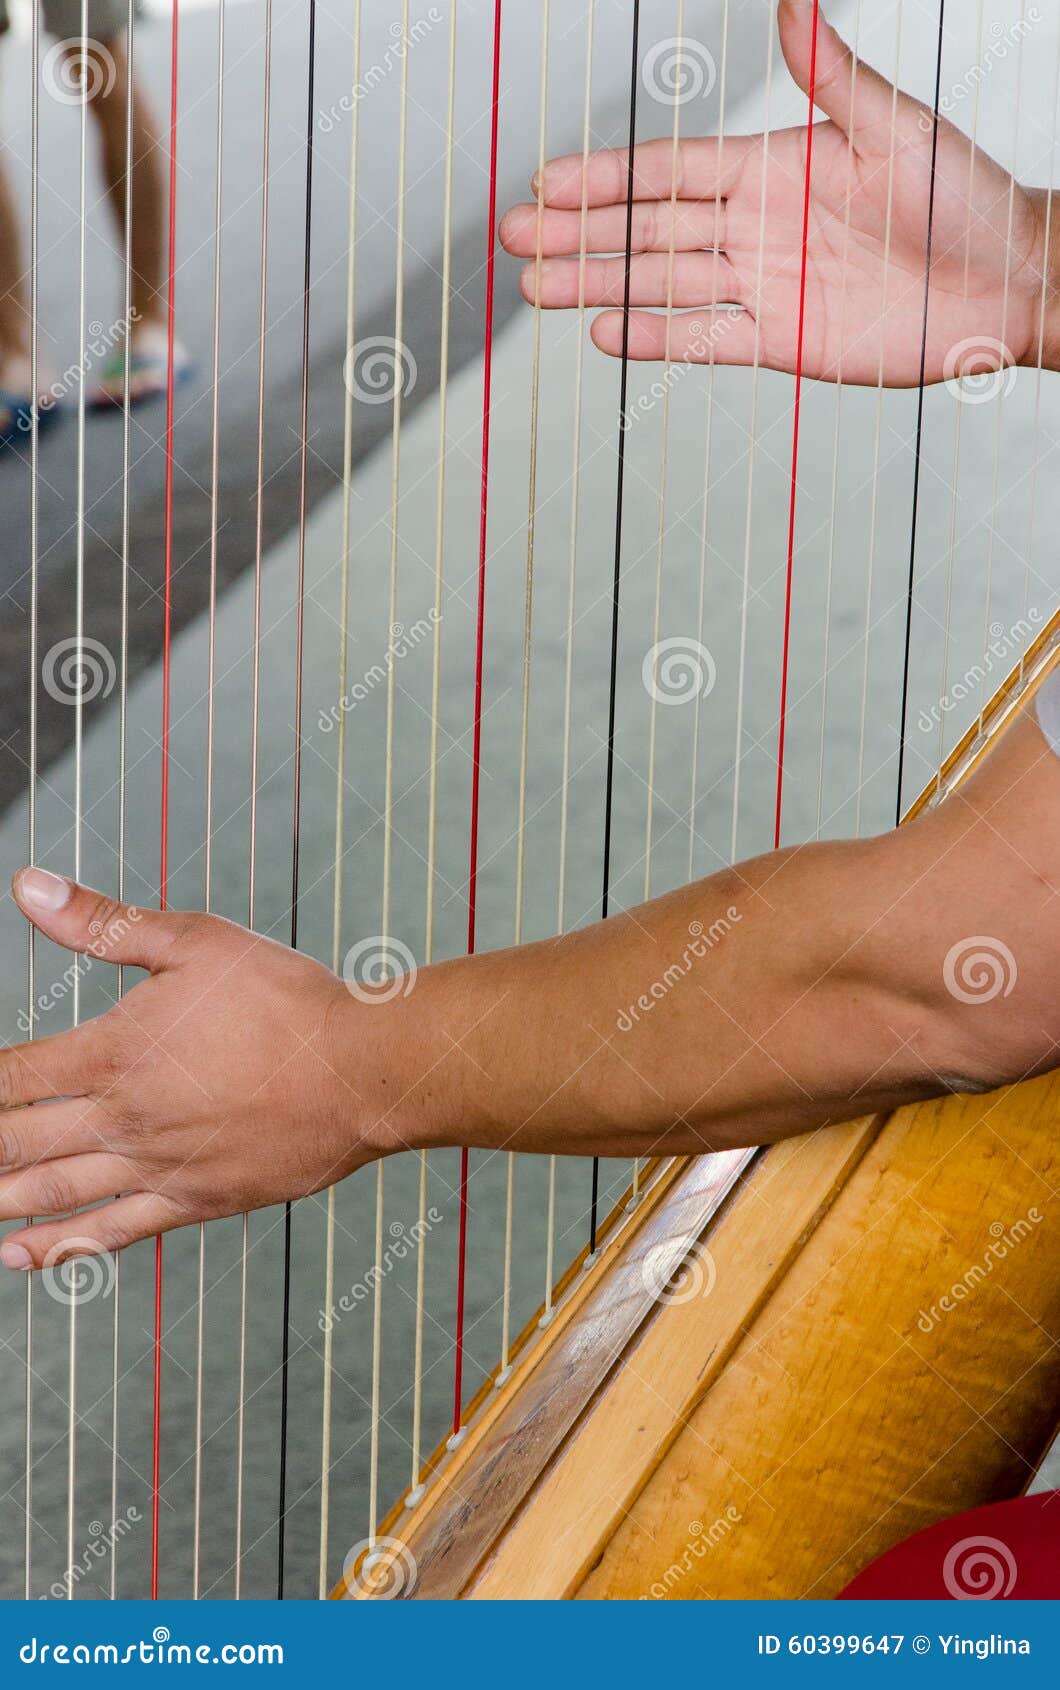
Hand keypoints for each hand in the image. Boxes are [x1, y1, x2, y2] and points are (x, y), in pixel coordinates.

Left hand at [0, 869, 380, 1268]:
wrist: (363, 1072)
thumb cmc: (287, 999)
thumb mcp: (195, 941)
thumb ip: (104, 922)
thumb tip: (28, 888)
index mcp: (115, 1050)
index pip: (9, 1076)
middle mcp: (124, 1117)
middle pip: (14, 1141)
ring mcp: (157, 1166)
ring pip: (50, 1193)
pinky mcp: (195, 1200)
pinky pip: (111, 1232)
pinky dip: (56, 1247)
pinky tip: (19, 1254)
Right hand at [499, 0, 1052, 384]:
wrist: (1004, 282)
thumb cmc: (964, 196)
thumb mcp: (896, 126)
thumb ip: (831, 74)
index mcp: (773, 167)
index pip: (669, 171)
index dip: (607, 176)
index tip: (550, 181)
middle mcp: (756, 224)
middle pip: (647, 228)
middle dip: (579, 231)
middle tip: (514, 237)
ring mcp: (762, 284)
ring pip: (661, 283)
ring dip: (597, 282)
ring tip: (535, 287)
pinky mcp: (779, 340)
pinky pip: (703, 339)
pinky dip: (653, 337)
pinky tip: (602, 329)